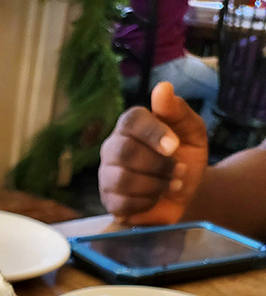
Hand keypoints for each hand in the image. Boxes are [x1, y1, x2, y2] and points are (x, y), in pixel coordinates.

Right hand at [98, 82, 208, 224]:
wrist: (187, 192)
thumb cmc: (186, 156)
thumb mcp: (192, 131)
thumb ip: (177, 111)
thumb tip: (162, 88)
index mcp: (131, 125)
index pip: (131, 121)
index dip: (153, 133)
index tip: (174, 146)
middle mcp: (113, 147)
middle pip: (124, 152)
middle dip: (157, 164)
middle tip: (179, 170)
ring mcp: (107, 176)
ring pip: (122, 179)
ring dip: (155, 184)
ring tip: (172, 185)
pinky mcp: (109, 201)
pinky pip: (122, 203)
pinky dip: (146, 202)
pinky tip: (156, 198)